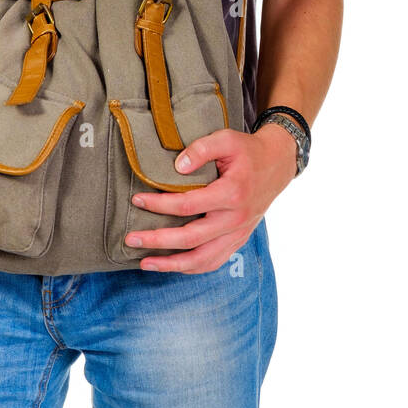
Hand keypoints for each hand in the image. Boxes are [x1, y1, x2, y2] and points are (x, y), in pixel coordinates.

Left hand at [124, 120, 299, 272]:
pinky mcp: (239, 240)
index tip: (138, 200)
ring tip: (146, 263)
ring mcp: (238, 233)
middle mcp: (236, 219)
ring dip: (172, 265)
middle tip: (131, 239)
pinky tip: (172, 266)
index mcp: (232, 193)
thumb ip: (201, 149)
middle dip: (158, 241)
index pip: (188, 205)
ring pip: (203, 259)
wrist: (277, 165)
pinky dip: (192, 268)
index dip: (160, 204)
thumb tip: (176, 167)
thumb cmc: (248, 151)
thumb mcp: (226, 139)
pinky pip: (214, 261)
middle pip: (191, 238)